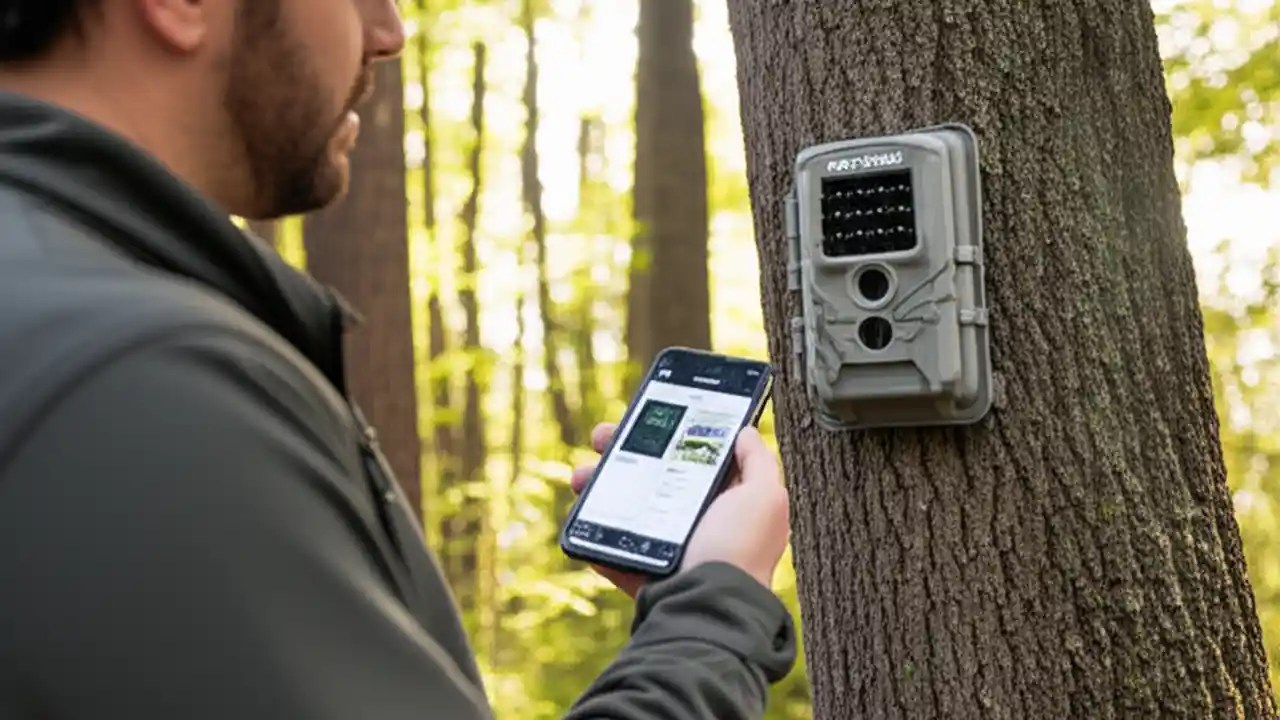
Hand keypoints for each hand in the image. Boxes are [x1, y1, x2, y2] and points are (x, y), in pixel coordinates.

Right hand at [569, 422, 790, 595]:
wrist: (710, 609)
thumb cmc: (739, 549)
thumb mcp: (765, 496)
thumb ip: (759, 461)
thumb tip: (744, 431)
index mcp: (726, 503)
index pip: (693, 460)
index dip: (667, 436)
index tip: (640, 420)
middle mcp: (699, 527)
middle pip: (653, 480)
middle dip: (622, 456)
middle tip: (599, 440)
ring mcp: (670, 554)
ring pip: (627, 513)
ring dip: (598, 490)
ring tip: (579, 479)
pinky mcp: (645, 579)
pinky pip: (614, 554)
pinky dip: (597, 537)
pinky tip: (583, 519)